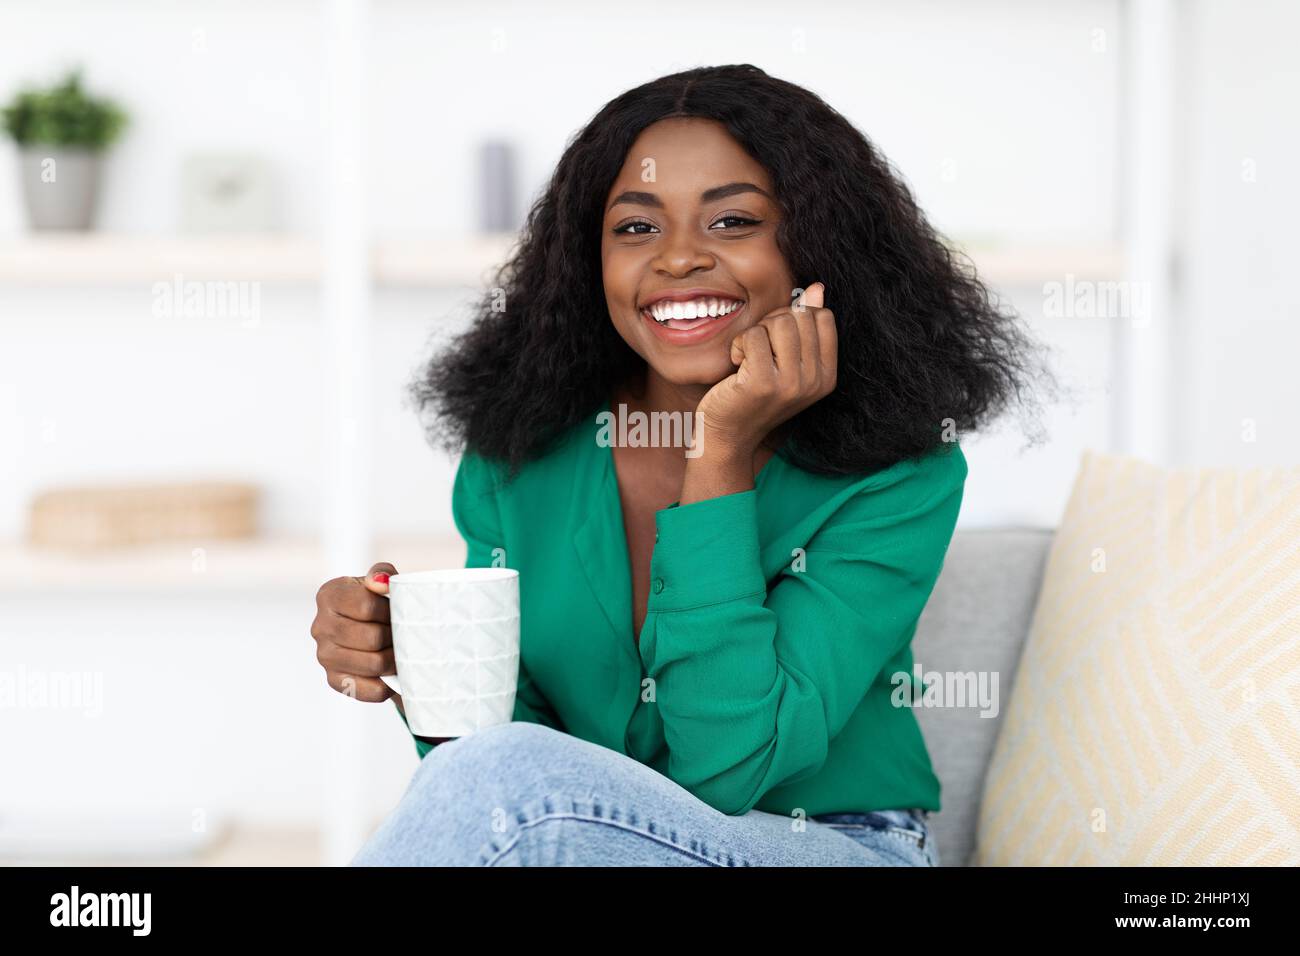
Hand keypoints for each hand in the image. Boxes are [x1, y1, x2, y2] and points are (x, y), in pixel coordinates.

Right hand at [311, 562, 398, 702]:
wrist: (370, 628)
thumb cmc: (378, 601)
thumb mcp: (381, 581)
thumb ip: (382, 572)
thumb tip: (382, 582)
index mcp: (329, 595)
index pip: (367, 606)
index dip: (388, 611)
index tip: (394, 611)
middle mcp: (320, 626)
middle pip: (372, 638)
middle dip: (394, 636)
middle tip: (402, 634)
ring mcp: (324, 655)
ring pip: (374, 664)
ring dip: (395, 659)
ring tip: (400, 650)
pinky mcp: (334, 680)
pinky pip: (371, 689)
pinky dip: (388, 683)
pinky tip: (392, 672)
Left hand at [695, 281, 836, 455]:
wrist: (729, 435)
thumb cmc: (755, 395)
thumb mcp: (788, 363)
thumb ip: (804, 328)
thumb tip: (816, 288)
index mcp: (827, 376)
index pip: (823, 317)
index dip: (795, 317)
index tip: (777, 341)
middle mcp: (814, 381)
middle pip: (799, 316)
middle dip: (773, 324)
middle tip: (759, 349)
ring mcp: (790, 383)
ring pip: (779, 322)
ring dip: (757, 333)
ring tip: (749, 357)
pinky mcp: (762, 382)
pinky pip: (753, 336)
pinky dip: (739, 344)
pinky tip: (737, 366)